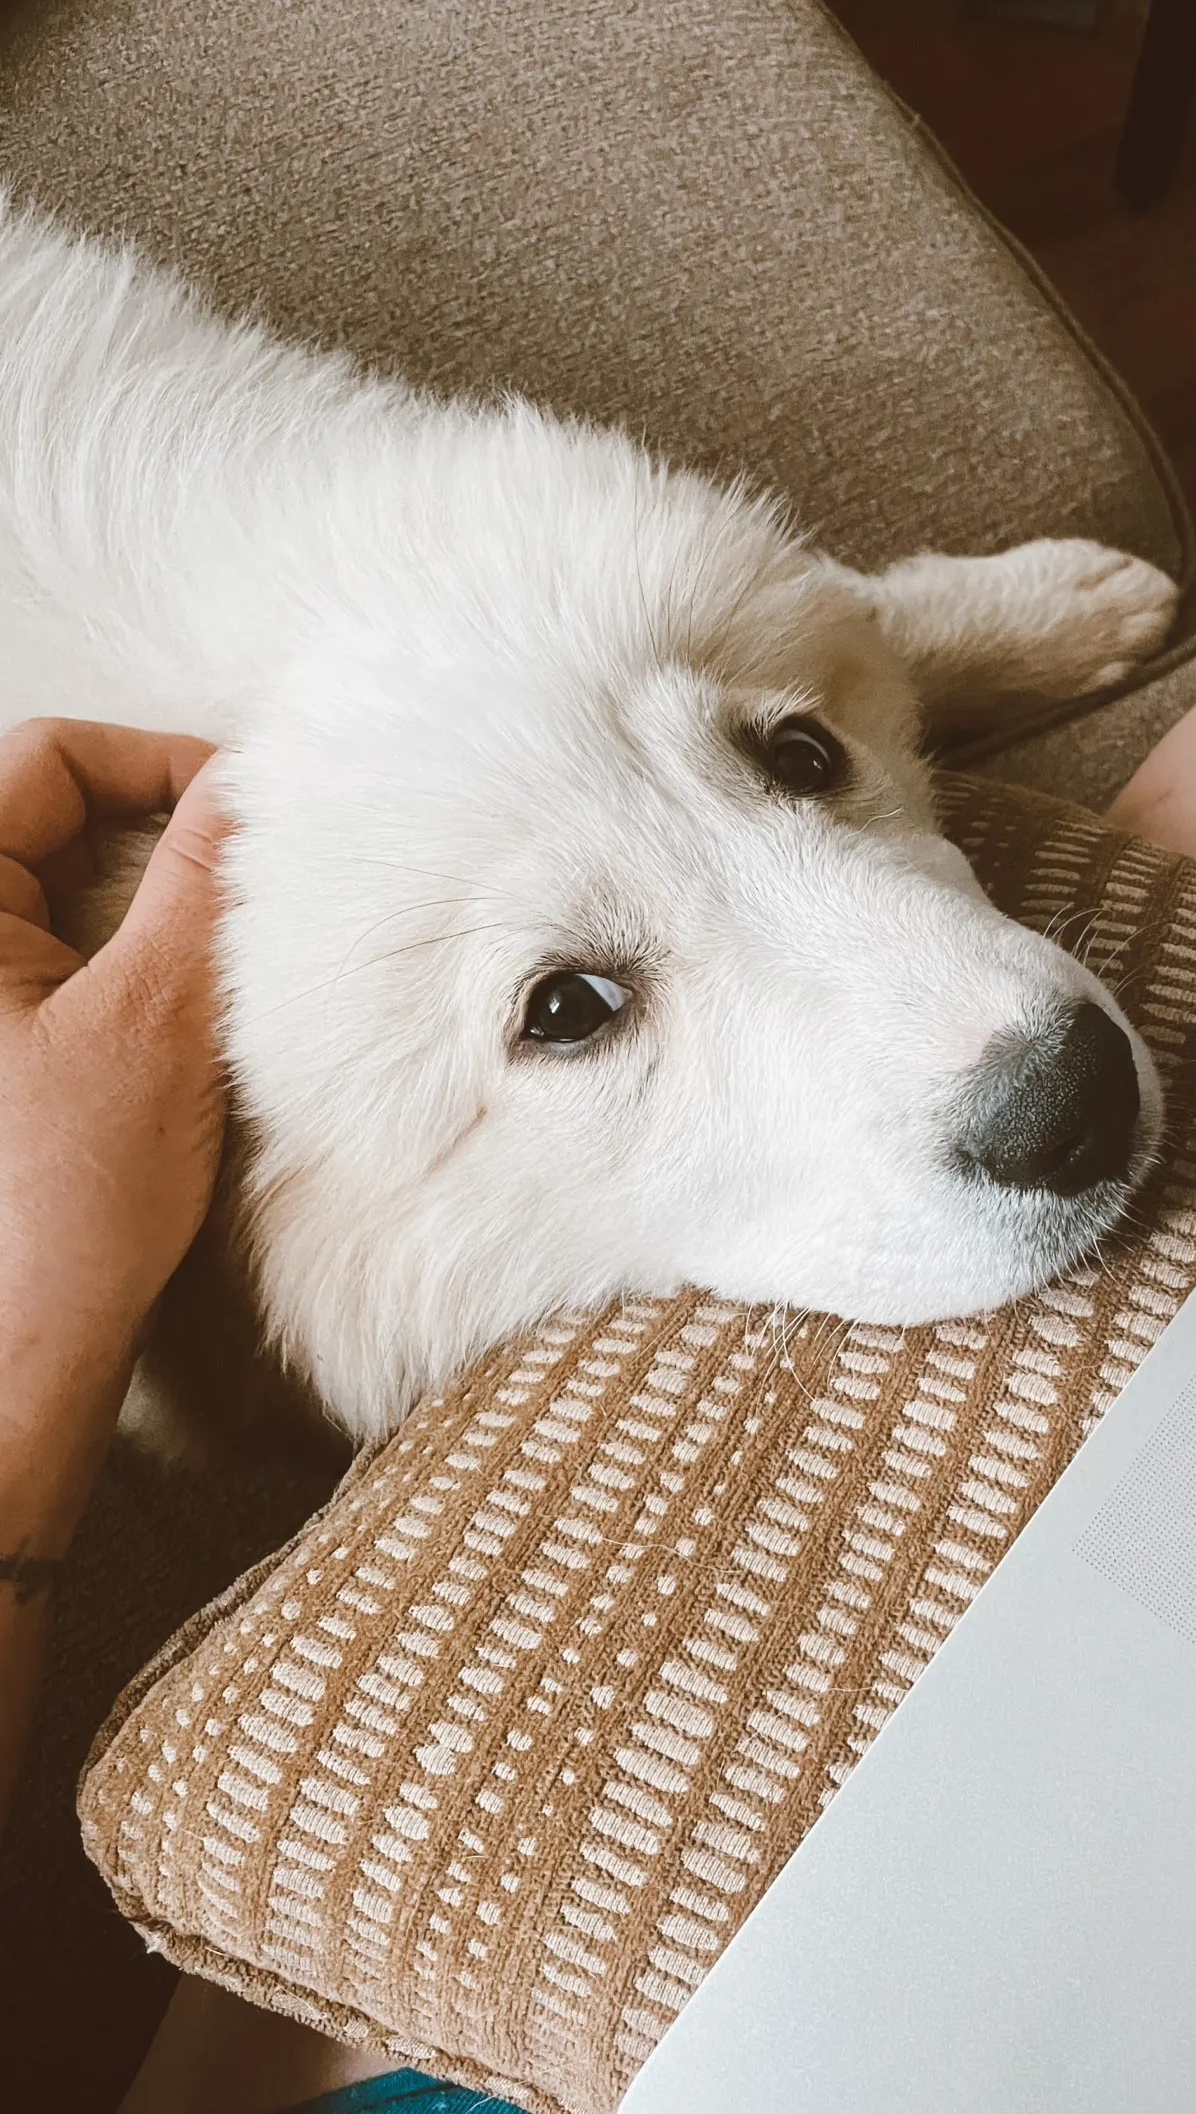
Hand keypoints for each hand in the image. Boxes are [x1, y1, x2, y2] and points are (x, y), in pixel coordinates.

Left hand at [0, 720, 228, 1539]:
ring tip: (227, 956)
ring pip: (61, 889)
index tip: (254, 812)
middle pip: (51, 818)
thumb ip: (200, 883)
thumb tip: (249, 785)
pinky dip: (128, 962)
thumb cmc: (67, 1204)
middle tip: (255, 883)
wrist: (22, 1353)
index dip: (161, 765)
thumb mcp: (156, 1020)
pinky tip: (189, 1013)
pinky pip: (58, 958)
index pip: (49, 760)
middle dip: (162, 838)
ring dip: (152, 905)